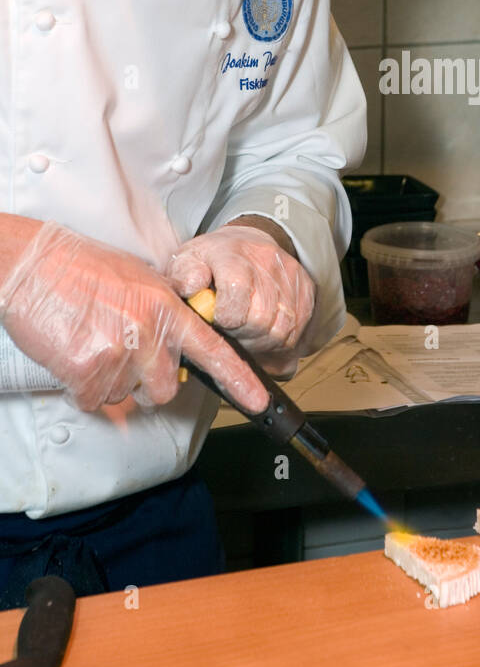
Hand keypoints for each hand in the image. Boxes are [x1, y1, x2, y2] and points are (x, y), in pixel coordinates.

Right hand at [0, 221, 269, 412]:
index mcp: (166, 308)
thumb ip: (164, 313)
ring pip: (126, 395)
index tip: (259, 401)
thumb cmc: (82, 269)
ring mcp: (119, 353)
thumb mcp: (139, 281)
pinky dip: (82, 386)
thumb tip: (176, 343)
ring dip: (110, 380)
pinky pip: (94, 399)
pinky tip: (74, 353)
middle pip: (164, 389)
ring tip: (91, 341)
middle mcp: (149, 332)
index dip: (238, 379)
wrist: (33, 265)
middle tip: (120, 350)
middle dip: (145, 381)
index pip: (213, 350)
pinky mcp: (86, 371)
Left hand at [165, 223, 314, 377]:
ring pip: (282, 332)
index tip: (218, 320)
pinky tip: (263, 335)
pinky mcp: (307, 290)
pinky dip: (279, 343)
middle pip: (261, 320)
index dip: (225, 318)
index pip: (237, 293)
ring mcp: (292, 277)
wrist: (248, 243)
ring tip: (246, 334)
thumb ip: (183, 275)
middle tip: (231, 331)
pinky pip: (298, 333)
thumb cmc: (213, 260)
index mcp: (234, 255)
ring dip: (261, 343)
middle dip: (242, 335)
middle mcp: (268, 263)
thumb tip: (193, 288)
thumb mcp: (186, 260)